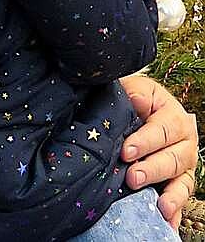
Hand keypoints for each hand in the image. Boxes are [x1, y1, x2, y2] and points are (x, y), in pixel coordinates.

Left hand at [120, 75, 198, 228]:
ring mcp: (184, 164)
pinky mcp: (179, 182)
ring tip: (159, 205)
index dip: (145, 141)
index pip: (162, 130)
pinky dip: (175, 210)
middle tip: (132, 177)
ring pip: (181, 181)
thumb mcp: (134, 90)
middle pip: (174, 158)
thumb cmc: (133, 100)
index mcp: (173, 117)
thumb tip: (137, 100)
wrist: (134, 110)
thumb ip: (135, 94)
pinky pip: (181, 198)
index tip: (126, 151)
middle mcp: (184, 142)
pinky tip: (167, 221)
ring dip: (170, 194)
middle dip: (153, 170)